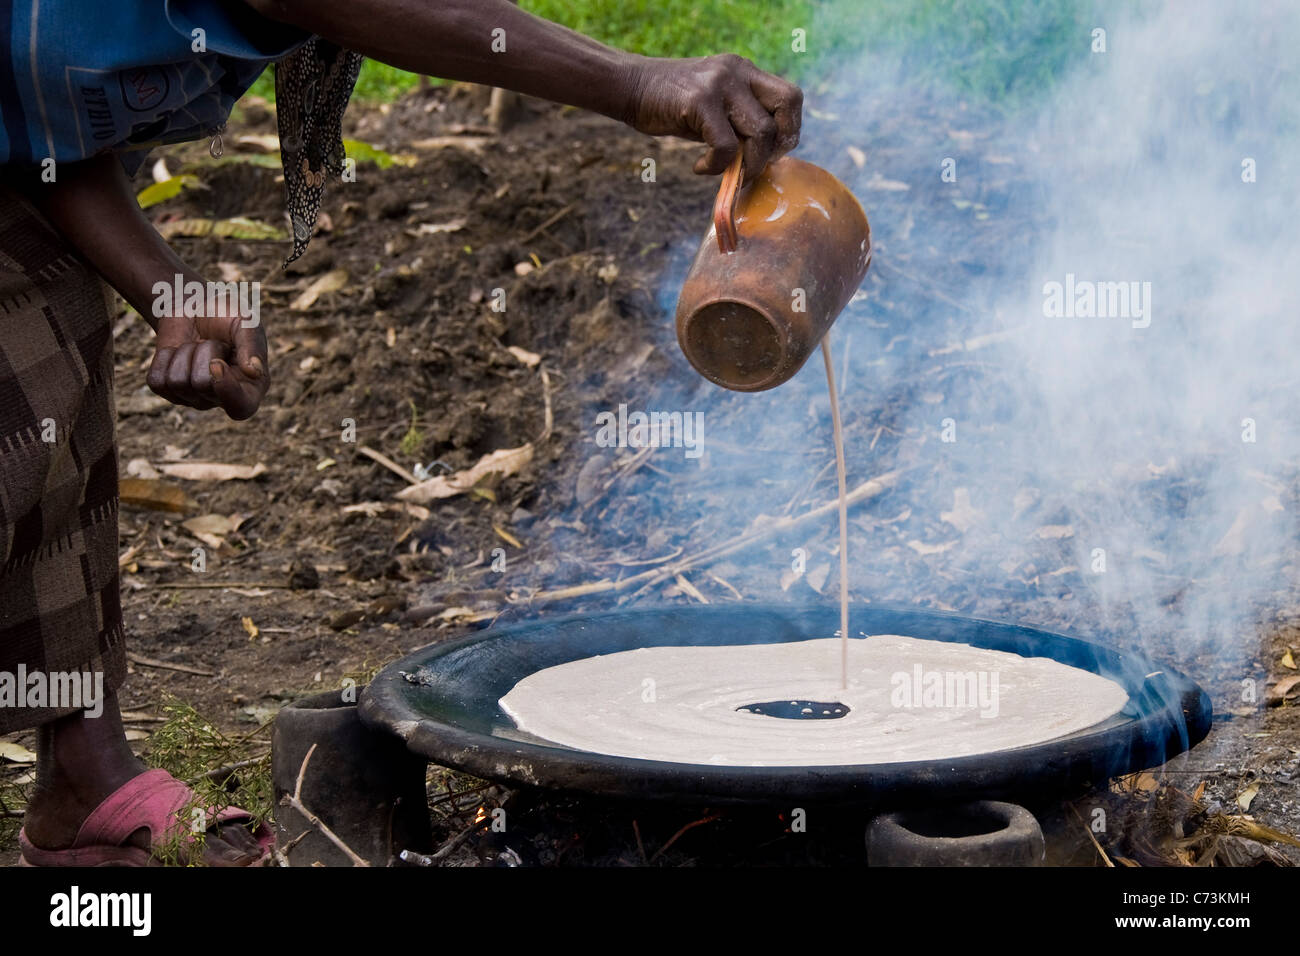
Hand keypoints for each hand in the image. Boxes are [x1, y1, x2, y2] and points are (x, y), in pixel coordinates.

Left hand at [147, 304, 268, 420]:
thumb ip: (252, 346)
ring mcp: (193, 398)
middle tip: (213, 341)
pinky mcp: (168, 391)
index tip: (217, 364)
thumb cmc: (226, 316)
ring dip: (184, 352)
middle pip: (201, 384)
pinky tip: (178, 352)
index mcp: (250, 388)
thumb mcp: (246, 322)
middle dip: (204, 351)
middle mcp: (222, 399)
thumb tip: (254, 372)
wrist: (194, 306)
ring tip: (196, 344)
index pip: (240, 407)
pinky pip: (157, 381)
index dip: (227, 390)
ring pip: (177, 382)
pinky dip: (165, 358)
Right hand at [626, 54, 801, 182]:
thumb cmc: (671, 104)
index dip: (788, 129)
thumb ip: (738, 122)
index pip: (790, 96)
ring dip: (748, 164)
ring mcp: (721, 83)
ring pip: (761, 132)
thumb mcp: (713, 106)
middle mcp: (739, 71)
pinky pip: (727, 146)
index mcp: (746, 71)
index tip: (769, 153)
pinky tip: (700, 167)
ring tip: (723, 171)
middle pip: (787, 107)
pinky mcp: (700, 101)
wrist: (629, 86)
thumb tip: (762, 157)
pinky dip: (717, 166)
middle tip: (754, 165)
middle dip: (777, 145)